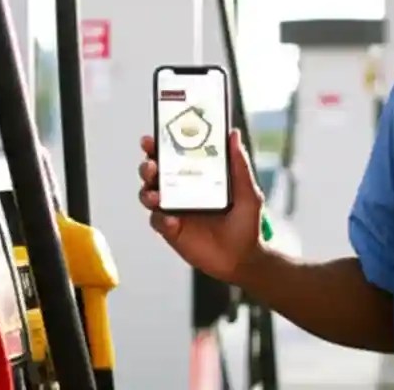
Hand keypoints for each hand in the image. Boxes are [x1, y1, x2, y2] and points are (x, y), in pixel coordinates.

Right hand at [137, 129, 265, 283]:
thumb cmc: (246, 223)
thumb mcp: (247, 192)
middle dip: (147, 166)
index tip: (151, 139)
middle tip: (151, 166)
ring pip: (148, 195)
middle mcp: (180, 190)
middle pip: (154, 173)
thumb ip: (239, 165)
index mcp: (196, 175)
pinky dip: (160, 219)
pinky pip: (157, 222)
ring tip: (155, 196)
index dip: (158, 146)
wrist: (243, 259)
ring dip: (146, 192)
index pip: (172, 156)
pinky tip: (172, 220)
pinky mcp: (171, 231)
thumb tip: (233, 135)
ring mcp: (173, 210)